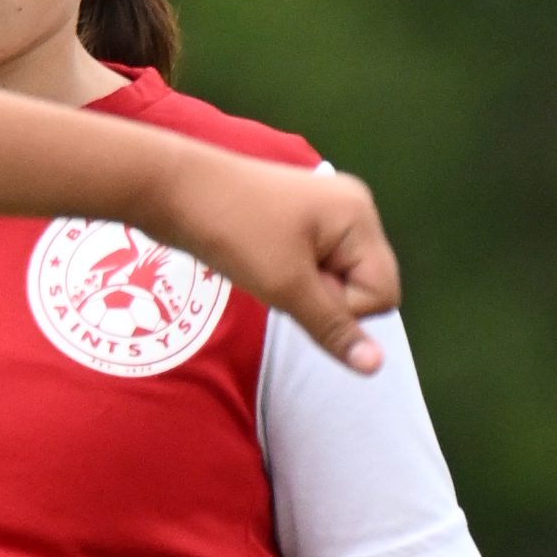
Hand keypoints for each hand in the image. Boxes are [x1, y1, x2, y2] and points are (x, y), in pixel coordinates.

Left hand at [159, 148, 399, 369]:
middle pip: (365, 287)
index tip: (300, 287)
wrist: (173, 190)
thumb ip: (333, 328)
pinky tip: (265, 262)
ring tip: (269, 267)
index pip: (383, 294)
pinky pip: (316, 269)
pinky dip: (293, 279)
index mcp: (359, 217)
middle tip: (282, 276)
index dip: (345, 309)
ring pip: (338, 282)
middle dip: (326, 298)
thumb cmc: (234, 231)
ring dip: (306, 291)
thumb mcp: (287, 286)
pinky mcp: (301, 223)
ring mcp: (327, 214)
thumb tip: (376, 367)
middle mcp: (352, 210)